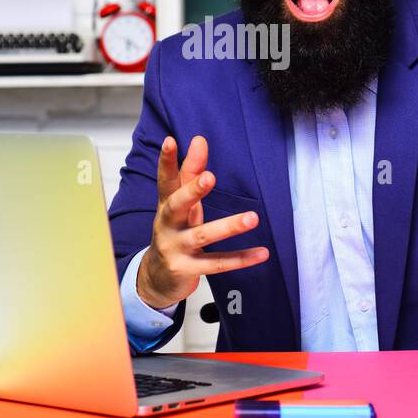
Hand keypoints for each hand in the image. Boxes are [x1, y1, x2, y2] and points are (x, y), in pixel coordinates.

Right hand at [137, 135, 269, 308]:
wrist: (156, 278)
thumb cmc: (173, 232)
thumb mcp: (180, 203)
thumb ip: (190, 173)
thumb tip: (199, 140)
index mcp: (166, 205)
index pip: (165, 180)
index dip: (166, 161)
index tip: (170, 141)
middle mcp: (167, 225)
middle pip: (177, 205)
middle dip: (193, 191)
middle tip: (210, 176)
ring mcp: (176, 248)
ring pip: (203, 236)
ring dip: (228, 226)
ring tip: (252, 218)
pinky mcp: (188, 269)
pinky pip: (217, 264)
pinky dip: (240, 259)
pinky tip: (261, 253)